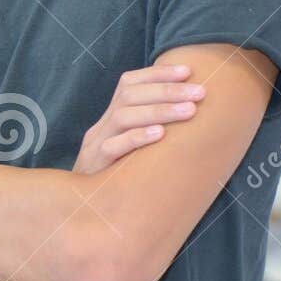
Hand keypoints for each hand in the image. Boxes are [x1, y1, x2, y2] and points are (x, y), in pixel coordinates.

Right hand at [73, 63, 204, 174]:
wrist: (81, 208)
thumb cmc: (117, 179)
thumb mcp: (129, 151)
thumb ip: (150, 134)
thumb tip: (195, 117)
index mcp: (110, 119)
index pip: (128, 83)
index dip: (157, 74)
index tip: (188, 71)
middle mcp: (101, 127)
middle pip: (128, 95)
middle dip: (167, 90)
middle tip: (200, 92)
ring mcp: (95, 146)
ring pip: (123, 117)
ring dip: (159, 110)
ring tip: (190, 111)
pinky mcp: (95, 166)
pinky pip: (113, 147)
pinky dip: (137, 138)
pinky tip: (160, 134)